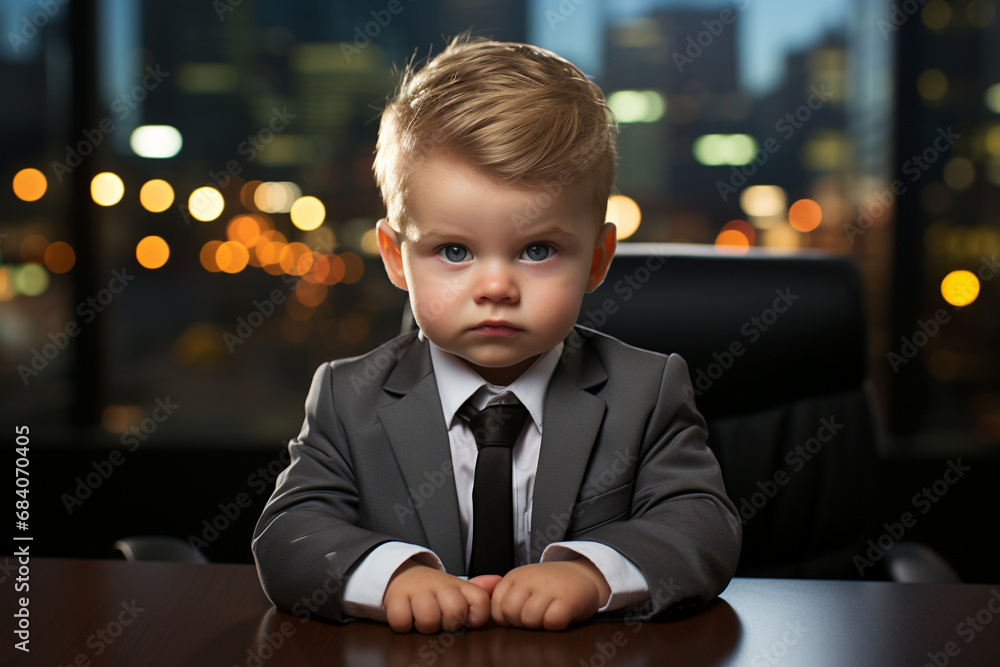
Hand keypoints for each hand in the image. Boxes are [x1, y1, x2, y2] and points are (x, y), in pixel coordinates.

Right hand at [383, 559, 491, 632]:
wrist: (401, 574)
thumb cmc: (433, 591)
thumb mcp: (457, 590)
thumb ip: (479, 592)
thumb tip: (497, 581)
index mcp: (459, 585)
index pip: (481, 602)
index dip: (474, 617)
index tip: (463, 617)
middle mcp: (440, 584)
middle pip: (455, 612)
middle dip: (447, 623)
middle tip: (439, 617)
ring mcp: (417, 590)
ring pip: (429, 619)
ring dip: (424, 625)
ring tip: (421, 617)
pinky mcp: (395, 597)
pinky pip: (402, 621)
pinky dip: (403, 623)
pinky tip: (406, 615)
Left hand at [490, 559, 611, 629]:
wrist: (585, 574)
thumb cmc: (552, 585)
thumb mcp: (525, 583)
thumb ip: (507, 596)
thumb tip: (489, 616)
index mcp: (515, 576)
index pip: (496, 607)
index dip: (507, 618)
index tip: (520, 614)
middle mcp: (530, 578)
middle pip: (510, 613)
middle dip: (521, 622)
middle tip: (536, 615)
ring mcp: (549, 587)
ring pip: (530, 619)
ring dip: (540, 624)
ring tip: (549, 614)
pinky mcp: (568, 598)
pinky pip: (552, 621)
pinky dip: (556, 624)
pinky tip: (561, 615)